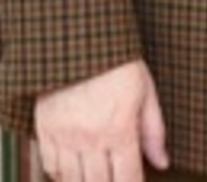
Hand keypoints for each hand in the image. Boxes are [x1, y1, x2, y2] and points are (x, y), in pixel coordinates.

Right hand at [33, 58, 170, 181]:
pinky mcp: (44, 128)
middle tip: (114, 179)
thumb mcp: (145, 91)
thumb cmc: (116, 61)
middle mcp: (90, 138)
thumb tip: (162, 162)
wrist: (77, 38)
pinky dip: (60, 173)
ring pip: (71, 180)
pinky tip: (72, 169)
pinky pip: (49, 165)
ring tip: (95, 176)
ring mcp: (64, 135)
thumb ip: (154, 131)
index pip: (127, 178)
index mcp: (119, 129)